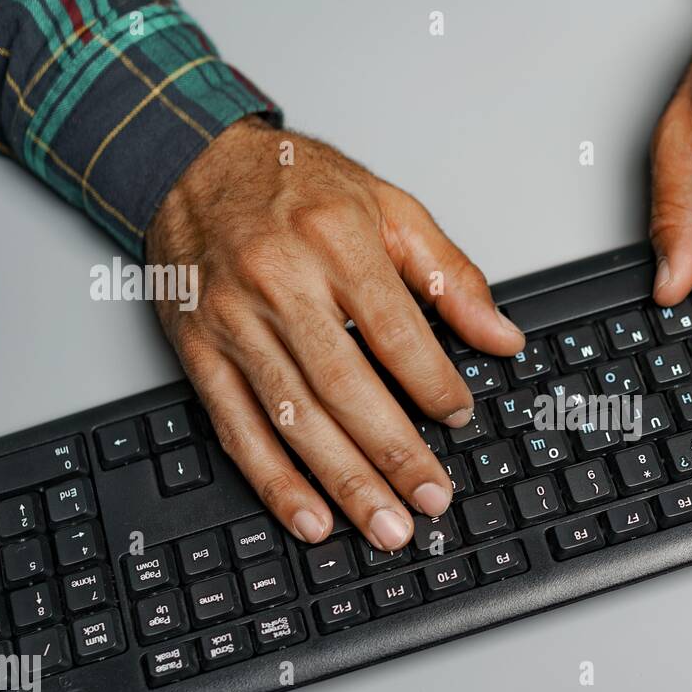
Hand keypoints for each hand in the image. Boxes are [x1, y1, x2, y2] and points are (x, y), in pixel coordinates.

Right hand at [148, 117, 524, 549]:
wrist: (190, 165)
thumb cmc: (294, 187)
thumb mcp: (387, 207)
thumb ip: (449, 275)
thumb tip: (501, 337)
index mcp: (333, 241)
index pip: (393, 331)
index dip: (432, 383)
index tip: (460, 417)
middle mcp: (278, 284)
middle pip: (344, 386)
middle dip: (393, 454)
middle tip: (432, 500)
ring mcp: (233, 323)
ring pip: (293, 418)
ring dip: (343, 482)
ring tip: (386, 525)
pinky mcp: (198, 353)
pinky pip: (237, 429)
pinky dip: (274, 481)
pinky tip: (311, 518)